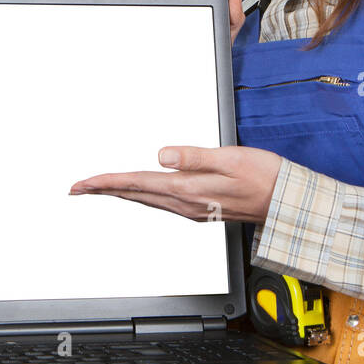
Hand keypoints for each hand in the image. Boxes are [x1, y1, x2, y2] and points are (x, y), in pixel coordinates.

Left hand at [69, 144, 281, 222]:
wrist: (286, 203)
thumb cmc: (264, 177)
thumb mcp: (230, 158)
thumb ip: (194, 157)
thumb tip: (162, 155)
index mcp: (188, 189)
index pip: (137, 183)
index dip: (107, 182)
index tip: (83, 183)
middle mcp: (185, 204)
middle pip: (134, 195)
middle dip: (103, 190)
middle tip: (78, 188)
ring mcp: (192, 209)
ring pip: (145, 200)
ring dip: (119, 193)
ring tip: (99, 188)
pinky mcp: (199, 209)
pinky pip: (159, 203)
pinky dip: (140, 195)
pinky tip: (138, 192)